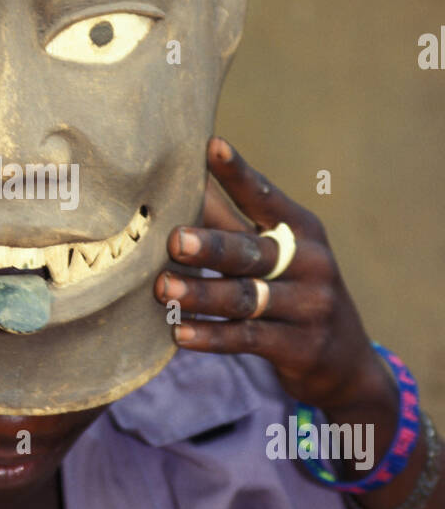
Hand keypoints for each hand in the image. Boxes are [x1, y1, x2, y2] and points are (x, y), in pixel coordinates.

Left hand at [155, 136, 379, 412]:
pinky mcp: (299, 346)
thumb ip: (234, 225)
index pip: (264, 197)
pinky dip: (212, 336)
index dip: (238, 174)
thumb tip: (183, 186)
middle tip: (173, 239)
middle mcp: (311, 262)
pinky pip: (247, 339)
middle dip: (211, 245)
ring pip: (245, 297)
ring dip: (201, 293)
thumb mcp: (279, 254)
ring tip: (162, 288)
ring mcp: (309, 306)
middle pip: (251, 251)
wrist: (346, 361)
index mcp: (302, 230)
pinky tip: (180, 333)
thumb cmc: (295, 291)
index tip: (211, 147)